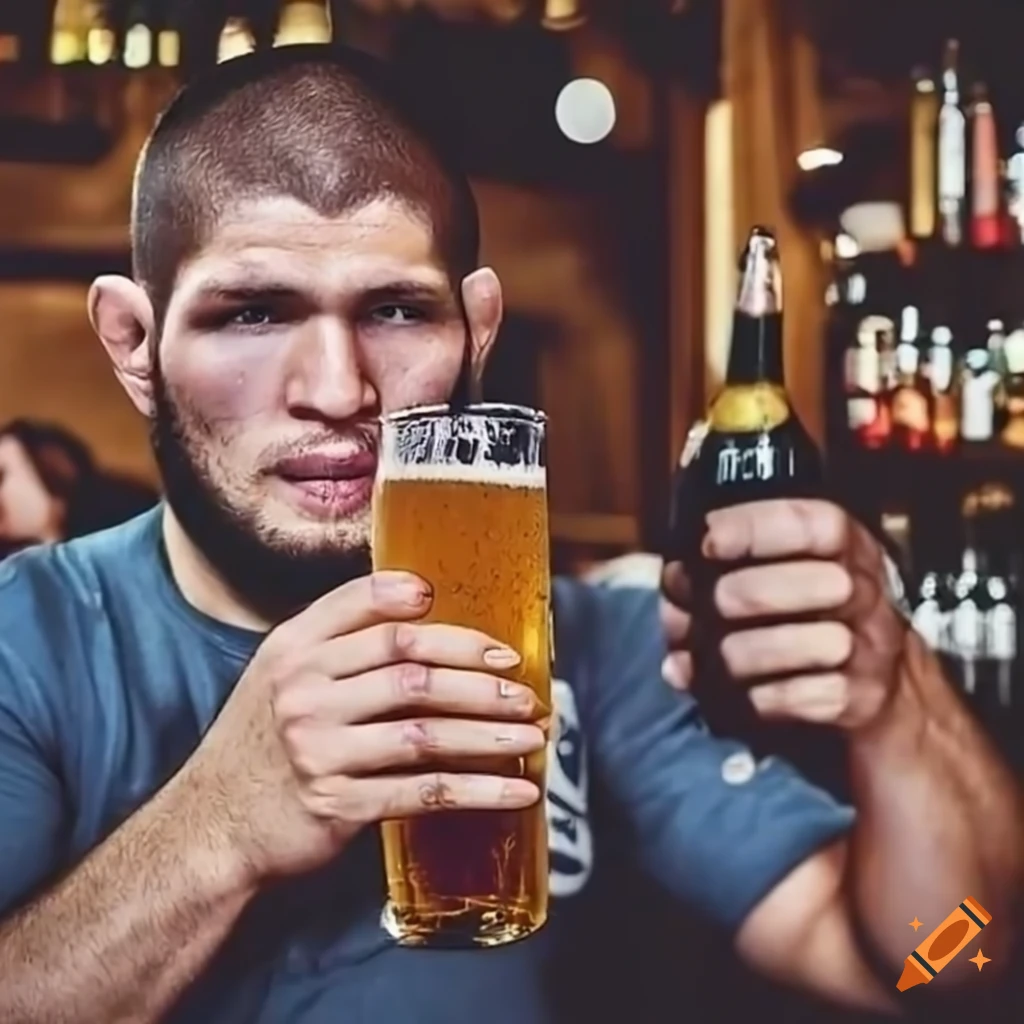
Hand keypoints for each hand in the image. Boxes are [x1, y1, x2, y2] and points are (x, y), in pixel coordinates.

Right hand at [183, 571, 545, 881]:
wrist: (213, 824)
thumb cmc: (266, 739)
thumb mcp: (282, 672)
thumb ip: (338, 638)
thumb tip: (421, 604)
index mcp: (293, 647)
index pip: (367, 605)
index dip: (425, 604)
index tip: (473, 618)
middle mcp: (303, 691)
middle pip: (411, 667)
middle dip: (478, 672)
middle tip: (523, 681)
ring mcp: (319, 749)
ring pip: (426, 730)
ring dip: (490, 732)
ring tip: (535, 733)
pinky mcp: (337, 804)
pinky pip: (422, 791)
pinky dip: (478, 791)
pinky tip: (516, 792)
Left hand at [660, 499, 908, 730]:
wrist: (884, 693)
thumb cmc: (813, 619)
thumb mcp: (787, 578)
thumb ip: (728, 569)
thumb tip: (673, 582)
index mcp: (846, 549)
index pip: (818, 524)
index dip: (759, 527)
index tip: (710, 540)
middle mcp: (865, 593)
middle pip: (807, 583)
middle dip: (740, 596)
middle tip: (703, 609)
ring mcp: (869, 648)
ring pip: (801, 645)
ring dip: (741, 654)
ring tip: (712, 660)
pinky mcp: (862, 700)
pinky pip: (802, 698)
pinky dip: (762, 699)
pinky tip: (742, 697)